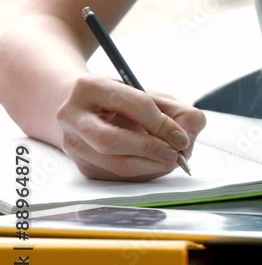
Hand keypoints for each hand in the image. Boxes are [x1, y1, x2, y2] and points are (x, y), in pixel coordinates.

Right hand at [55, 75, 206, 180]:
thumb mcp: (151, 96)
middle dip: (150, 149)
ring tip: (170, 160)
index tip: (181, 137)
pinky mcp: (81, 165)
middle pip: (110, 141)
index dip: (162, 124)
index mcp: (90, 87)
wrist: (85, 108)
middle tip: (175, 154)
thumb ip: (177, 112)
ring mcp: (72, 143)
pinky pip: (117, 176)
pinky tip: (154, 164)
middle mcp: (72, 116)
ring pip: (113, 164)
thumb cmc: (125, 101)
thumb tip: (185, 139)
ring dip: (150, 166)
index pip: (133, 105)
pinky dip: (143, 173)